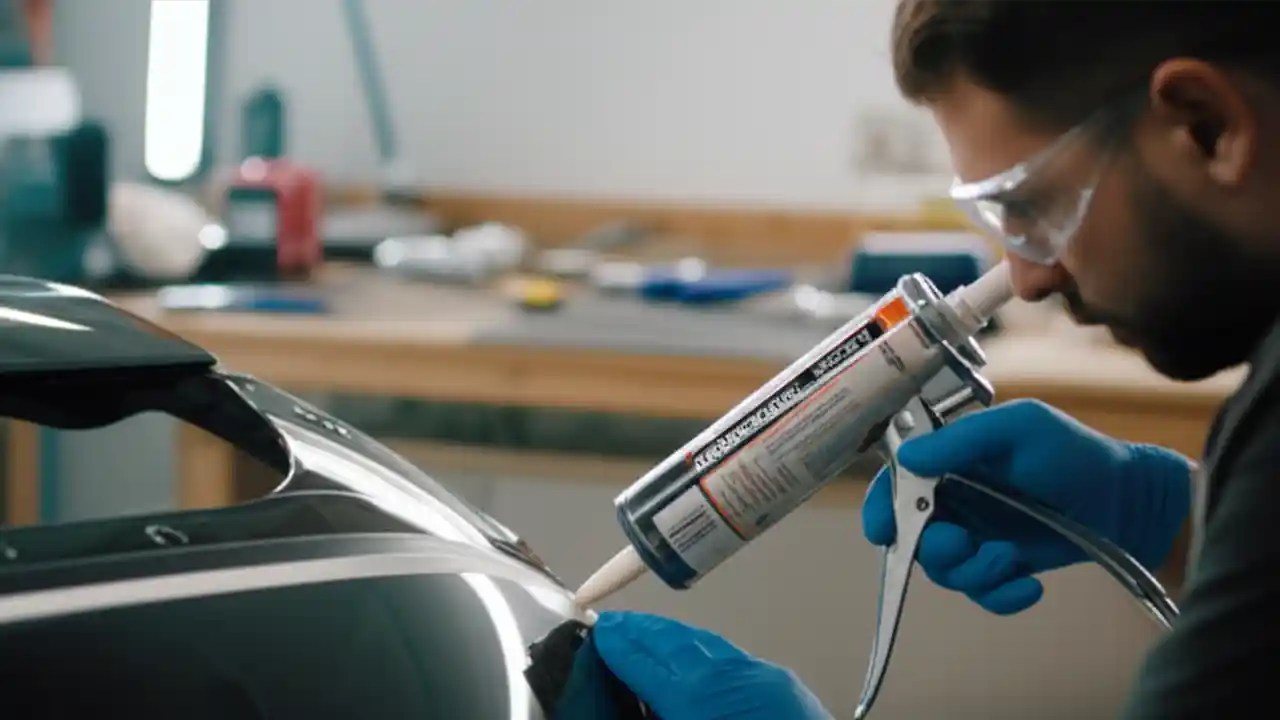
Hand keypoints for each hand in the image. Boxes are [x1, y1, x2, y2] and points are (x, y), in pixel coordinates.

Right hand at [592, 611, 831, 719]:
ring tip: (646, 630)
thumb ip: (660, 715)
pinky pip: (730, 653)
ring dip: (671, 635)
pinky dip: (703, 647)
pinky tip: (695, 652)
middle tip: (614, 623)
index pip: (643, 663)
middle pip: (672, 642)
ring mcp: (756, 673)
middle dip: (640, 630)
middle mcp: (723, 675)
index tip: (599, 633)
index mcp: (693, 698)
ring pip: (703, 641)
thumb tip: (648, 703)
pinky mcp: (780, 681)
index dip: (618, 646)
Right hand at [862, 398, 1192, 614]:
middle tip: (961, 543)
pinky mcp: (1003, 567)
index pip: (898, 483)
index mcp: (951, 462)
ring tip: (1008, 560)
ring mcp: (978, 536)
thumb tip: (908, 458)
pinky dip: (1000, 596)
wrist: (1130, 500)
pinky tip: (1029, 586)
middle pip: (913, 536)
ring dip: (972, 572)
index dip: (882, 507)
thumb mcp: (1021, 428)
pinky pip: (982, 594)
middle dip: (932, 547)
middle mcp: (957, 501)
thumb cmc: (1076, 453)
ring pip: (944, 570)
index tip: (883, 530)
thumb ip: (963, 439)